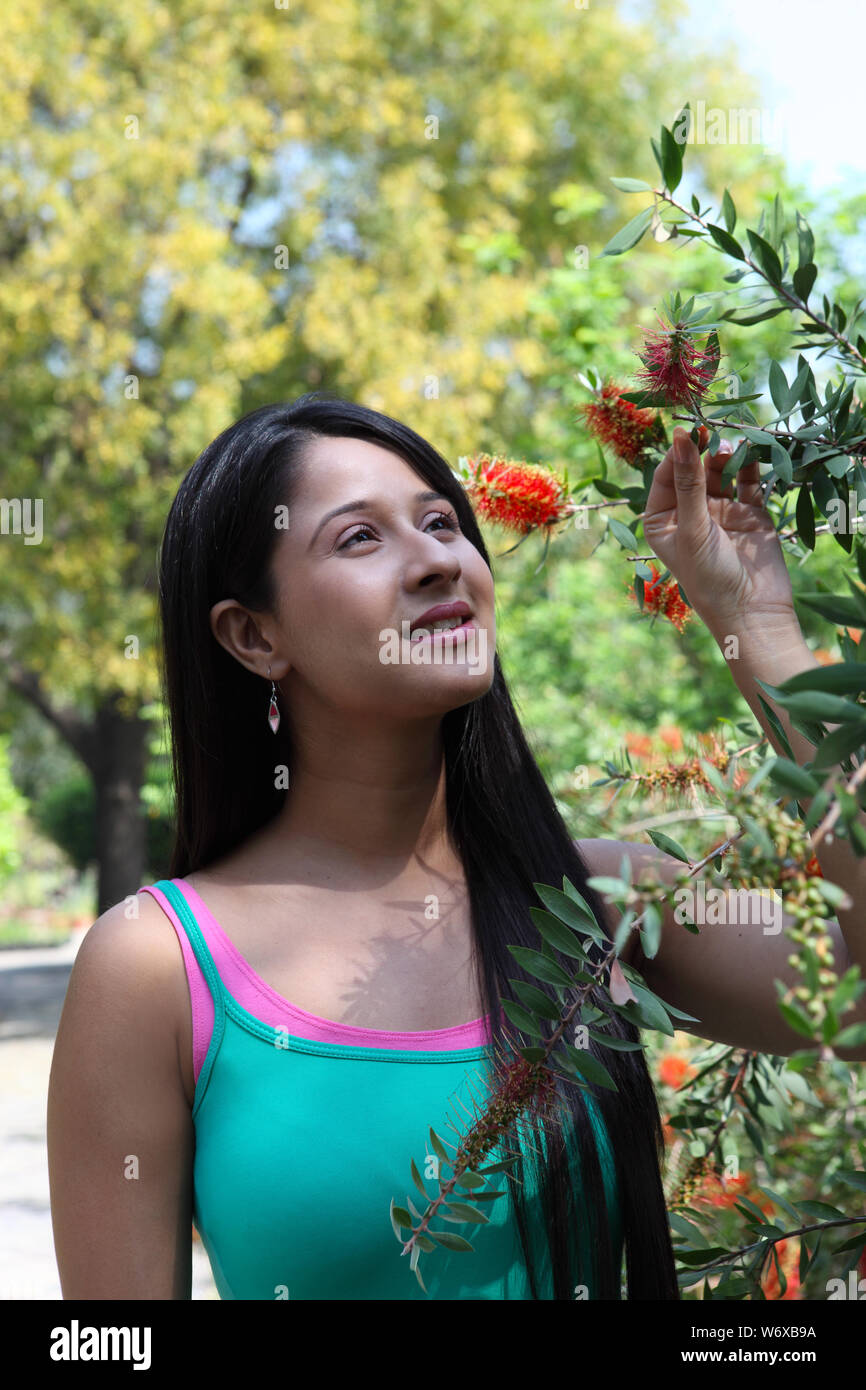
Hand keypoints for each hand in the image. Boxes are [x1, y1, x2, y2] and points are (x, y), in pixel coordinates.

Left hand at [641, 426, 798, 638]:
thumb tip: (680, 436)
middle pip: (693, 469)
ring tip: (732, 445)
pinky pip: (749, 481)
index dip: (676, 453)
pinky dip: (750, 464)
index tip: (688, 431)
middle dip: (702, 450)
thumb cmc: (709, 576)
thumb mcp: (693, 527)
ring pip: (722, 471)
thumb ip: (688, 482)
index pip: (664, 476)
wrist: (753, 612)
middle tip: (712, 429)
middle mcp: (690, 513)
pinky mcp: (751, 513)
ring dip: (726, 455)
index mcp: (663, 520)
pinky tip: (752, 450)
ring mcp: (721, 512)